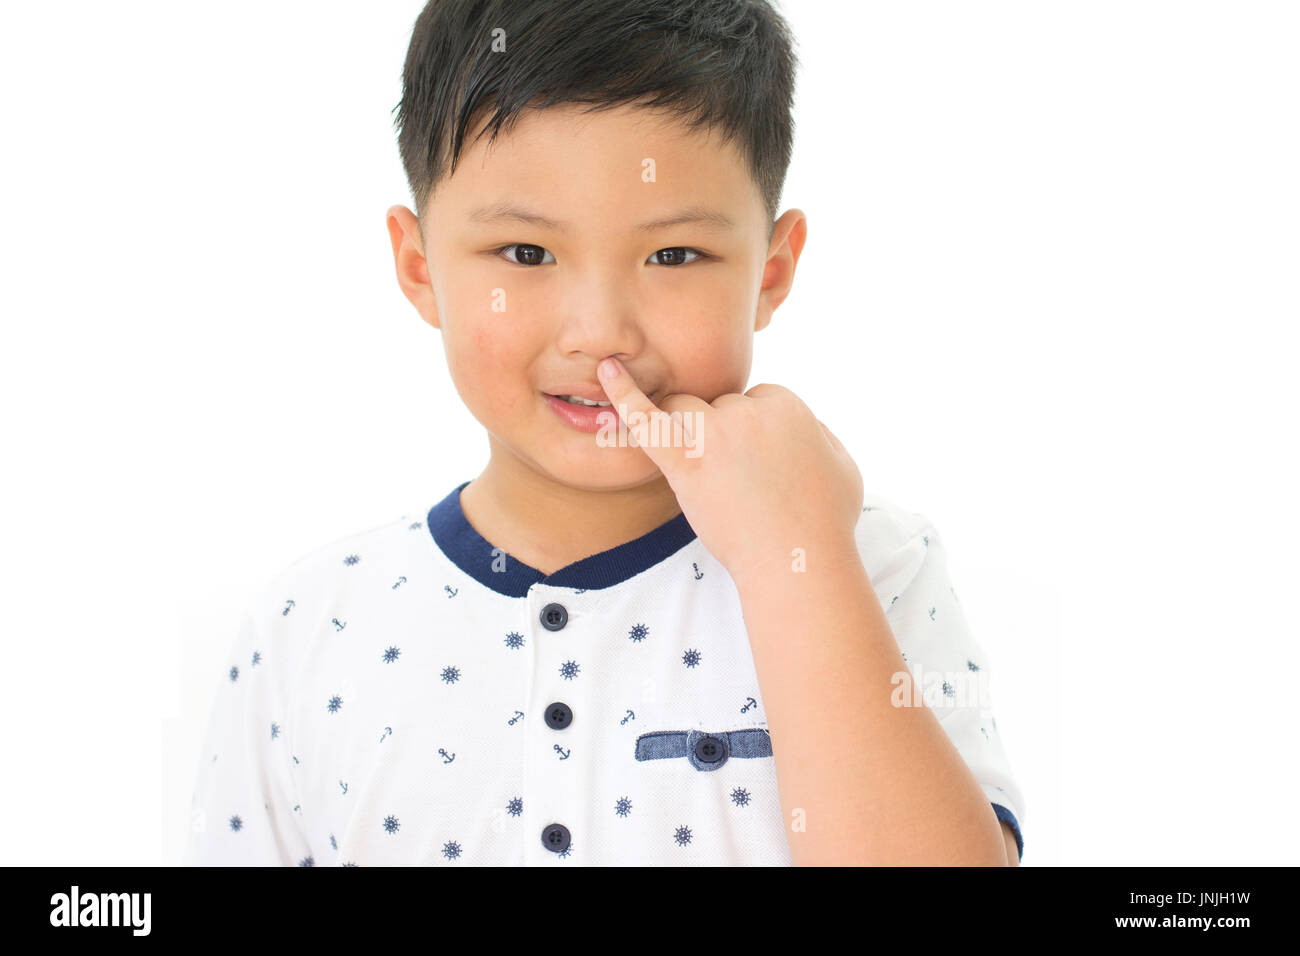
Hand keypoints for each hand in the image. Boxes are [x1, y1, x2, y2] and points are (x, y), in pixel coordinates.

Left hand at [596, 356, 863, 585]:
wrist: (798, 561)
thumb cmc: (825, 521)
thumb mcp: (844, 464)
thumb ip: (821, 434)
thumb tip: (804, 425)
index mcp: (787, 405)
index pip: (757, 399)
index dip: (757, 433)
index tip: (764, 466)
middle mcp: (748, 412)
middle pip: (721, 405)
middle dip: (725, 436)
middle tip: (739, 482)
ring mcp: (714, 436)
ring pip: (685, 408)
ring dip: (686, 428)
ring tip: (701, 465)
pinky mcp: (686, 465)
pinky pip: (646, 423)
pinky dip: (623, 396)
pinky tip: (606, 372)